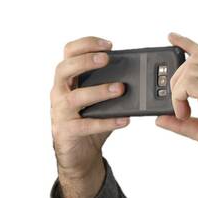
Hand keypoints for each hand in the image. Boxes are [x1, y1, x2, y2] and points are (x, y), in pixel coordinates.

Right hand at [50, 35, 128, 197]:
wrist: (79, 152)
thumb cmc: (90, 119)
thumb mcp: (98, 98)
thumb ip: (110, 84)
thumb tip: (139, 74)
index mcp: (67, 79)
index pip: (69, 53)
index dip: (86, 44)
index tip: (109, 44)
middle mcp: (59, 92)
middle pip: (64, 69)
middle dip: (85, 61)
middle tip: (107, 59)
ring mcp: (60, 112)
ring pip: (75, 97)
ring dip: (98, 91)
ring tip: (120, 88)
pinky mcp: (67, 131)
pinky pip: (87, 125)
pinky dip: (107, 122)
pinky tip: (124, 120)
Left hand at [156, 32, 197, 174]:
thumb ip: (183, 123)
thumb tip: (161, 119)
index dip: (189, 45)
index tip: (172, 37)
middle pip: (197, 58)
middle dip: (177, 74)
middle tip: (175, 97)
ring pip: (190, 68)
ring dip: (178, 88)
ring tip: (181, 109)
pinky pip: (189, 82)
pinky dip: (178, 97)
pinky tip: (182, 112)